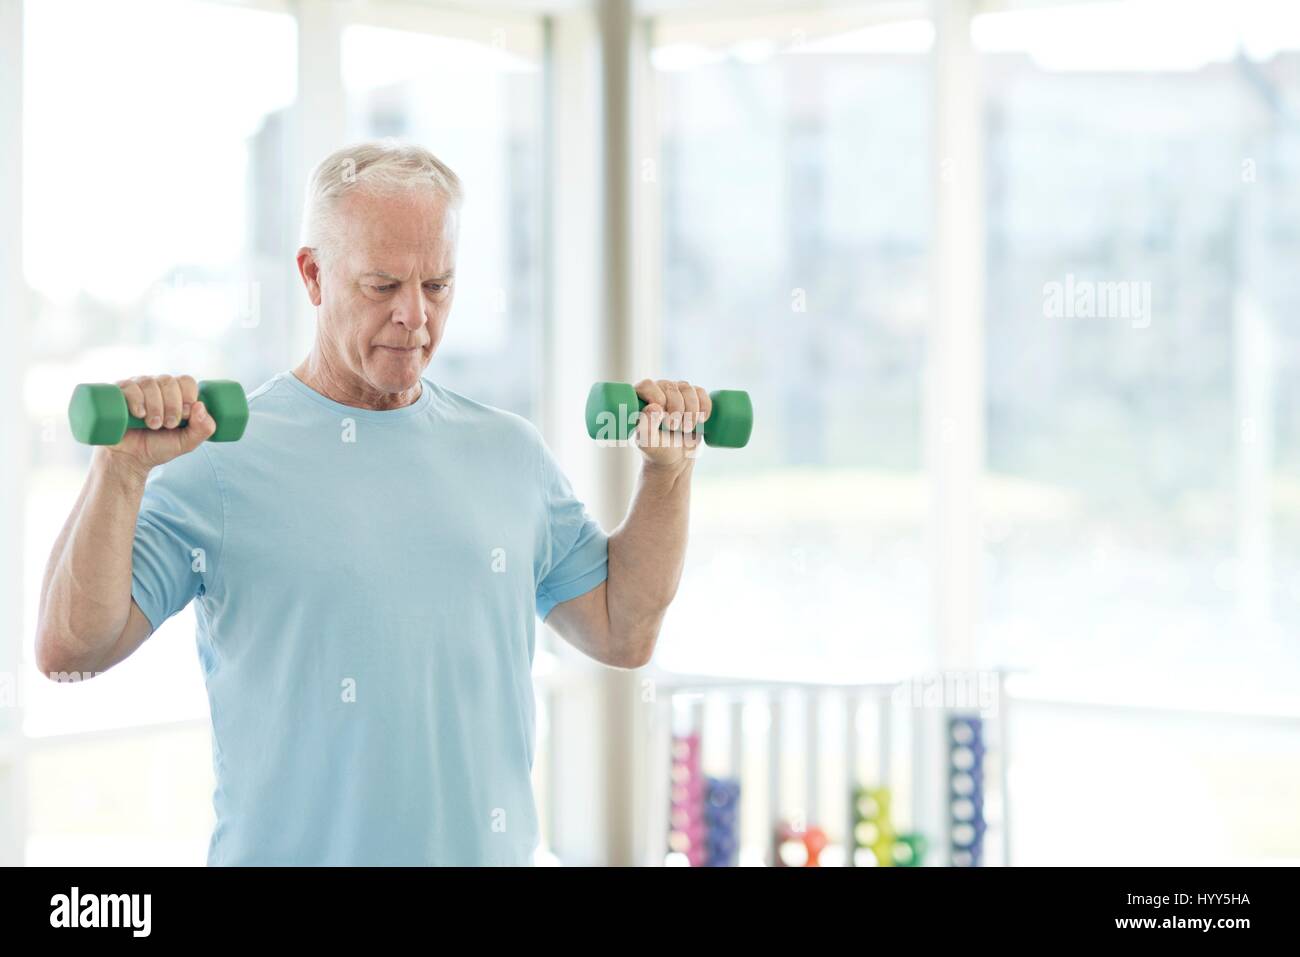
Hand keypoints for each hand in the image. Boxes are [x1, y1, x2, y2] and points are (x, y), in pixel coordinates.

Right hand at [99, 374, 217, 476]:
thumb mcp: (187, 442)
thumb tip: (200, 406)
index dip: (188, 397)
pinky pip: (129, 387)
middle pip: (169, 381)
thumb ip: (203, 428)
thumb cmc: (158, 447)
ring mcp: (137, 387)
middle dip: (172, 406)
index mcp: (175, 394)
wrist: (129, 458)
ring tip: (152, 425)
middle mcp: (156, 386)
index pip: (186, 381)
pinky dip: (137, 400)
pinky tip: (139, 414)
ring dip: (155, 407)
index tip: (184, 417)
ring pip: (150, 383)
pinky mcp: (118, 393)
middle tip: (168, 425)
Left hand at [631, 378, 711, 472]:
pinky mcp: (693, 398)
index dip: (657, 399)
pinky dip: (704, 407)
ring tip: (686, 428)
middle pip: (670, 387)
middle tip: (674, 428)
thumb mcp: (648, 443)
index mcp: (640, 398)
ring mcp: (676, 392)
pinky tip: (701, 420)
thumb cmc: (657, 450)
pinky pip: (701, 392)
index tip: (662, 418)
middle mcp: (657, 391)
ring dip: (690, 411)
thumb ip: (646, 428)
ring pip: (687, 388)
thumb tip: (654, 407)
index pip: (647, 385)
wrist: (675, 458)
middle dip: (676, 410)